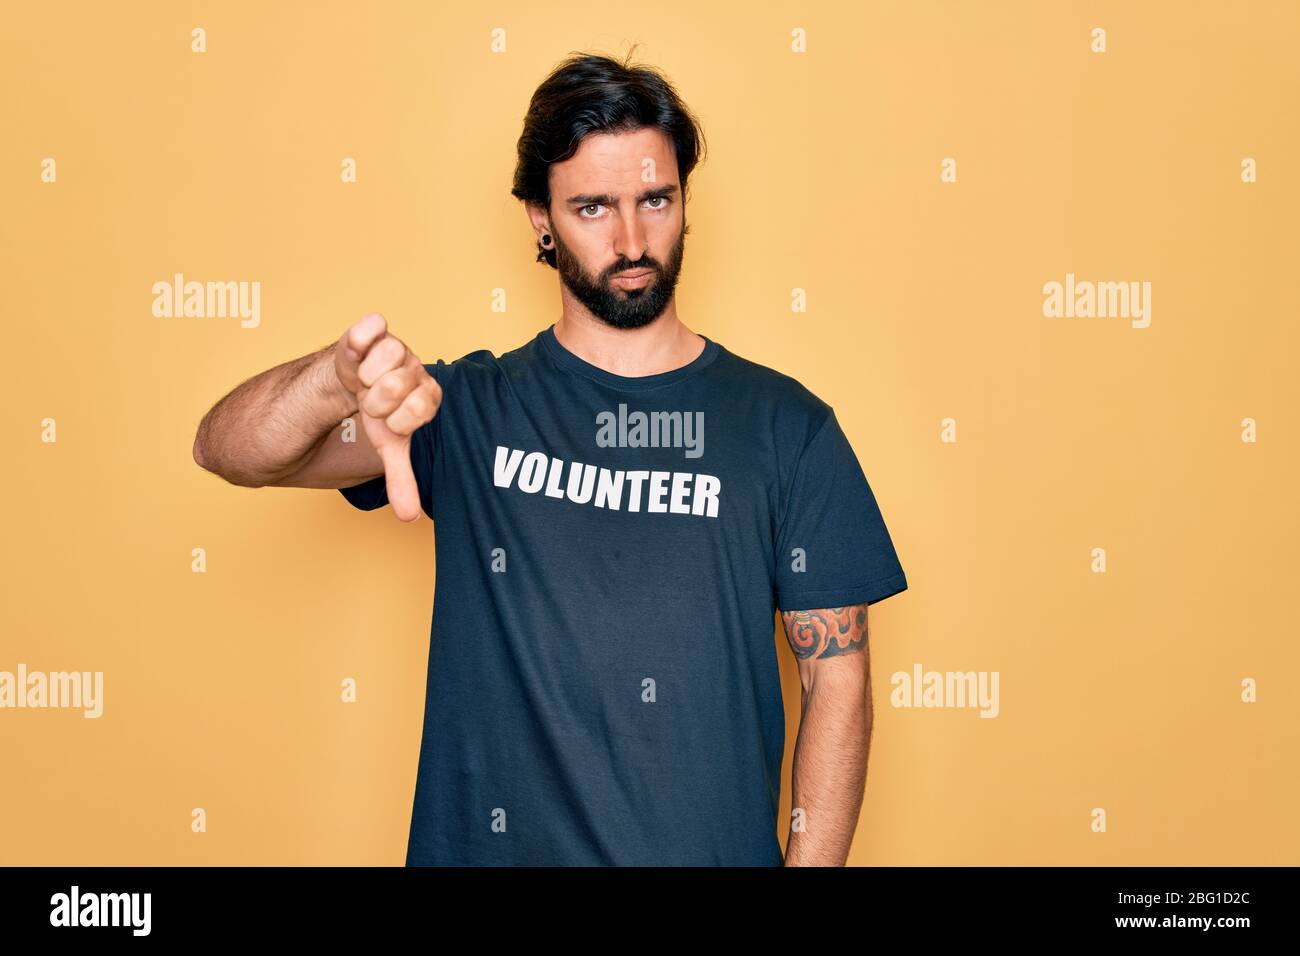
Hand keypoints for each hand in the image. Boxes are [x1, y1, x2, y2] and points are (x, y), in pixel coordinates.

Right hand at [334, 313, 441, 521]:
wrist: (354, 384)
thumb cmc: (380, 412)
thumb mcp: (389, 445)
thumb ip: (401, 476)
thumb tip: (409, 517)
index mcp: (429, 394)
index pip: (424, 408)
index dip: (399, 421)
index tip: (390, 423)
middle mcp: (417, 367)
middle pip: (398, 385)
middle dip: (377, 401)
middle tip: (372, 402)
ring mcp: (395, 347)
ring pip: (389, 354)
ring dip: (366, 377)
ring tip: (363, 382)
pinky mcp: (372, 331)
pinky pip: (371, 325)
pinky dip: (361, 337)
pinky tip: (357, 353)